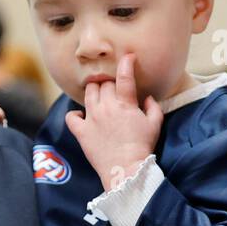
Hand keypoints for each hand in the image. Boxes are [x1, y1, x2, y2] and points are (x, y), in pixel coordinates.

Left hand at [65, 54, 161, 190]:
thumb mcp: (155, 125)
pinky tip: (81, 115)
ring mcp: (92, 118)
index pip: (124, 76)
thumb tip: (147, 97)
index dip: (126, 63)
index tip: (128, 56)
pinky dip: (74, 114)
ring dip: (93, 91)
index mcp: (125, 104)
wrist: (125, 168)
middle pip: (103, 84)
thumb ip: (153, 107)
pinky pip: (71, 117)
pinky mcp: (81, 132)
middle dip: (109, 82)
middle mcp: (106, 107)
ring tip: (98, 95)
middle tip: (113, 87)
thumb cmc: (142, 147)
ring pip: (88, 94)